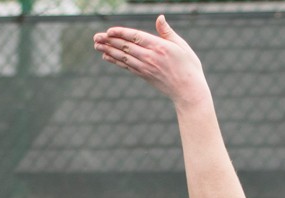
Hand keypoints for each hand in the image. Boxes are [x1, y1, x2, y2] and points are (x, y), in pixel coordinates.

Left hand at [93, 15, 210, 109]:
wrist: (188, 91)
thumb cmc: (189, 67)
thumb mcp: (182, 46)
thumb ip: (168, 32)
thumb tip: (160, 17)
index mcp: (160, 47)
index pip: (136, 37)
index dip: (121, 33)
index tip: (109, 31)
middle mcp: (150, 58)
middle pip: (126, 47)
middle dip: (109, 41)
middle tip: (96, 37)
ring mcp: (146, 68)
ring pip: (123, 57)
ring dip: (108, 50)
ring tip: (96, 45)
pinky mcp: (144, 76)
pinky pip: (126, 67)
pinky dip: (115, 61)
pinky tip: (107, 56)